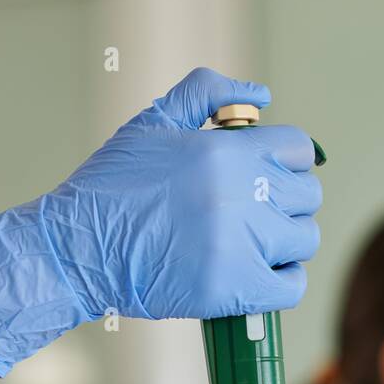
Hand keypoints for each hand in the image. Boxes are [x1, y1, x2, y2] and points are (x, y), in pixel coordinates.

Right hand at [0, 67, 321, 375]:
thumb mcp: (153, 122)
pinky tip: (263, 275)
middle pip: (307, 196)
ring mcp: (240, 245)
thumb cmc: (110, 186)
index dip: (287, 161)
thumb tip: (262, 95)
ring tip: (256, 245)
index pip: (299, 149)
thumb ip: (207, 94)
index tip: (266, 176)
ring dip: (286, 242)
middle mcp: (240, 195)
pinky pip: (291, 287)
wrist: (75, 249)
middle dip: (287, 201)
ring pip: (305, 240)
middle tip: (257, 213)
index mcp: (226, 151)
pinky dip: (284, 281)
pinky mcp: (232, 289)